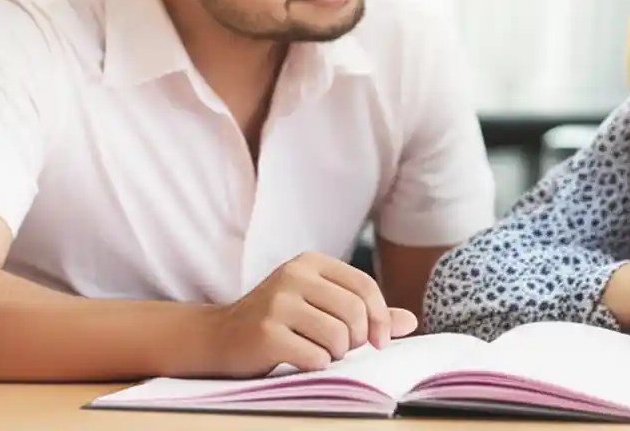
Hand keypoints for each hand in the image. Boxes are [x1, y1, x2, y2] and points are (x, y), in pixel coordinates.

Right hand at [208, 252, 418, 375]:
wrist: (218, 337)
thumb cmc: (277, 321)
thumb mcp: (319, 305)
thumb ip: (364, 311)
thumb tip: (410, 322)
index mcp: (310, 262)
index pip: (365, 286)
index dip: (381, 317)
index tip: (379, 341)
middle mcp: (293, 275)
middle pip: (355, 312)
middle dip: (357, 339)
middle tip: (341, 348)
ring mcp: (277, 303)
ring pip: (338, 336)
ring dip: (335, 354)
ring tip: (316, 351)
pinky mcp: (266, 333)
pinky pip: (316, 357)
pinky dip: (316, 366)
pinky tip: (299, 359)